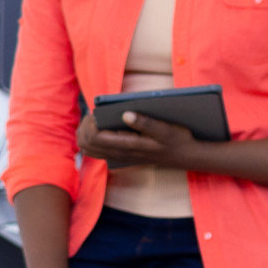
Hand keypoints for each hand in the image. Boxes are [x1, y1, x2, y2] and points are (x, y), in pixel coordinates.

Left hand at [75, 108, 202, 171]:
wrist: (184, 156)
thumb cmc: (176, 139)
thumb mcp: (165, 129)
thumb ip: (145, 123)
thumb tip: (125, 114)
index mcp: (127, 145)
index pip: (94, 137)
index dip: (89, 122)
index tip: (96, 110)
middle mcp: (120, 153)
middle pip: (86, 144)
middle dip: (83, 127)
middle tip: (92, 113)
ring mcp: (119, 156)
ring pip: (89, 149)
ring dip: (85, 133)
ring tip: (93, 118)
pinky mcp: (121, 155)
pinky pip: (97, 150)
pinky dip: (91, 139)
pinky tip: (99, 127)